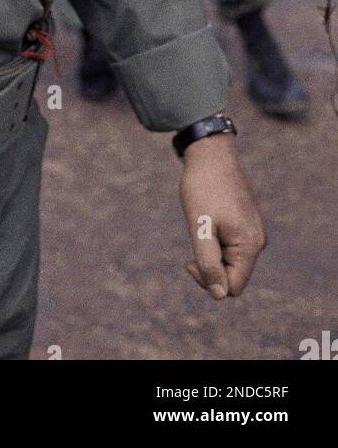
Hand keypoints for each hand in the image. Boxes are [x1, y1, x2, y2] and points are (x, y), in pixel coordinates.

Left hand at [179, 133, 265, 298]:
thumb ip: (209, 263)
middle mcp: (257, 241)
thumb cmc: (203, 188)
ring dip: (212, 253)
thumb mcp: (200, 228)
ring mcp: (253, 231)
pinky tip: (206, 222)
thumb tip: (219, 294)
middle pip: (233, 276)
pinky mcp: (246, 223)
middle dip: (210, 267)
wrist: (209, 152)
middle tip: (192, 247)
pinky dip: (216, 242)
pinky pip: (231, 246)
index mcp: (250, 245)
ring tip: (200, 228)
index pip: (233, 287)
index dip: (209, 281)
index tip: (190, 260)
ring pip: (231, 261)